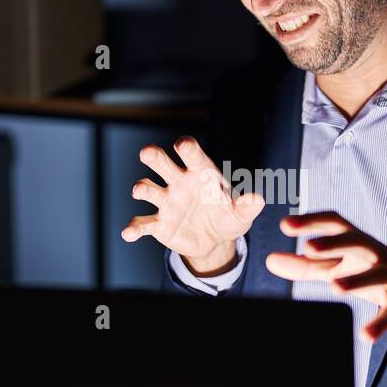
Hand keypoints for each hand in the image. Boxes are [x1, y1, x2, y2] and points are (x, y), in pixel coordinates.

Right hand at [120, 136, 263, 275]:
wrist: (215, 240)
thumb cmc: (228, 217)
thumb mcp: (240, 214)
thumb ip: (247, 206)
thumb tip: (257, 198)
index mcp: (201, 173)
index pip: (193, 155)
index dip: (187, 148)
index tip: (183, 145)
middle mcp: (179, 183)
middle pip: (164, 164)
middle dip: (155, 157)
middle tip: (148, 153)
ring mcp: (167, 202)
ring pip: (149, 188)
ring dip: (143, 188)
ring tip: (140, 190)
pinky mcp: (159, 224)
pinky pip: (143, 224)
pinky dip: (134, 228)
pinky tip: (129, 233)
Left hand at [265, 211, 386, 341]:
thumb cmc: (377, 274)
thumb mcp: (343, 267)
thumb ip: (306, 265)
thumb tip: (271, 260)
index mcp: (359, 243)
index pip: (336, 224)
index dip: (311, 221)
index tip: (286, 225)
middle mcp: (376, 255)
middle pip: (356, 242)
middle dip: (334, 243)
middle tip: (310, 247)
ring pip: (376, 275)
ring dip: (356, 280)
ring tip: (335, 286)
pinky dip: (379, 323)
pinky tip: (365, 335)